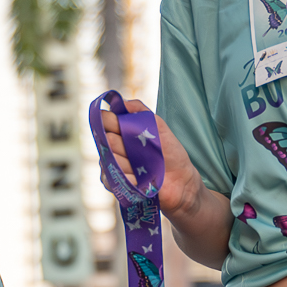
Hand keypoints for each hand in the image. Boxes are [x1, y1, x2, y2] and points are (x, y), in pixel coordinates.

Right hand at [98, 98, 207, 226]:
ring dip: (129, 163)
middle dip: (126, 144)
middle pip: (108, 140)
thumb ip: (142, 112)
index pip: (105, 121)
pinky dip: (128, 179)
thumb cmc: (171, 154)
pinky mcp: (117, 184)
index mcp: (123, 132)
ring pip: (110, 160)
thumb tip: (123, 103)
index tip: (123, 125)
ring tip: (146, 168)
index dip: (112, 121)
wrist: (181, 182)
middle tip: (144, 151)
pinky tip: (139, 181)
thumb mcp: (160, 129)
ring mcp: (115, 166)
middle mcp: (115, 148)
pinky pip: (111, 179)